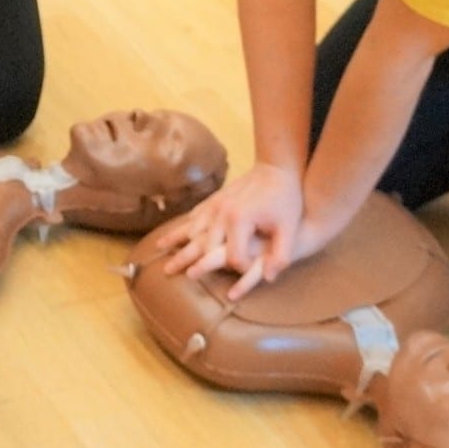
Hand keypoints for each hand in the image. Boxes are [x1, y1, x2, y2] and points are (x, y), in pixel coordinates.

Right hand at [142, 162, 306, 301]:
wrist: (276, 168)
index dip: (242, 268)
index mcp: (239, 220)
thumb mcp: (288, 229)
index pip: (233, 257)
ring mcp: (215, 205)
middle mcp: (221, 213)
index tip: (252, 270)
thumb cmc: (285, 199)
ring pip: (191, 228)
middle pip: (203, 245)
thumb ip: (281, 256)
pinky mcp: (214, 199)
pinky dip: (183, 225)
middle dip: (190, 261)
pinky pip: (195, 215)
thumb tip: (269, 279)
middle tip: (179, 274)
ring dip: (176, 240)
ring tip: (159, 250)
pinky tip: (175, 231)